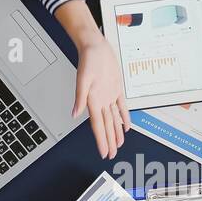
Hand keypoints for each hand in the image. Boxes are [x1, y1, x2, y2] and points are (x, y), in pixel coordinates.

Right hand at [73, 33, 130, 159]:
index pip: (98, 126)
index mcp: (93, 100)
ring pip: (113, 119)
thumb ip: (80, 97)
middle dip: (109, 141)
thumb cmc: (89, 59)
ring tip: (118, 145)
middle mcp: (101, 101)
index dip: (101, 140)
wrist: (95, 46)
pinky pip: (120, 107)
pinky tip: (125, 126)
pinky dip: (123, 117)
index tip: (104, 152)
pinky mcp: (115, 89)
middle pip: (106, 126)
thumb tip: (75, 113)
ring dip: (115, 132)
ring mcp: (108, 96)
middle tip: (111, 154)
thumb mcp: (84, 78)